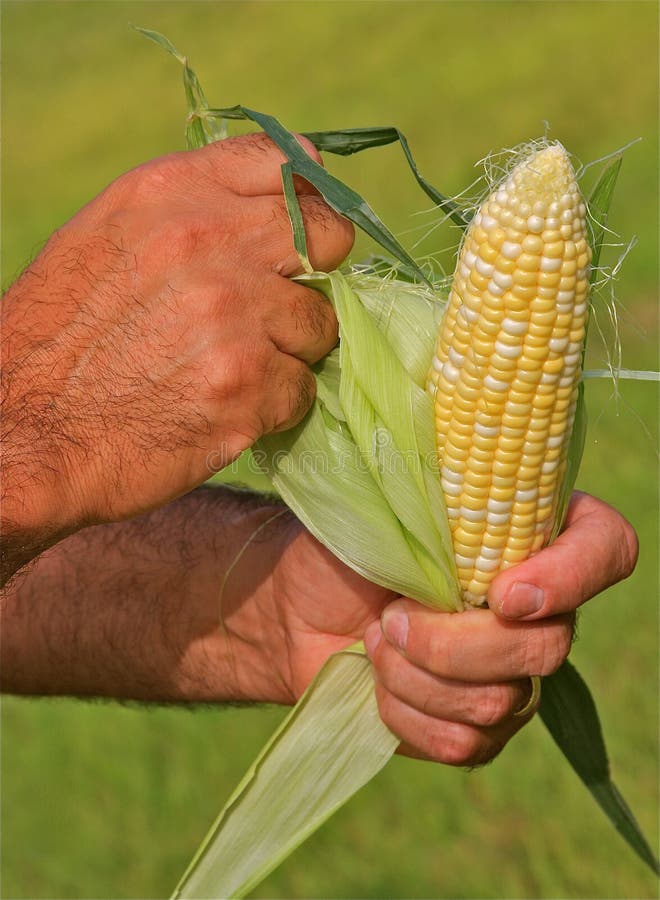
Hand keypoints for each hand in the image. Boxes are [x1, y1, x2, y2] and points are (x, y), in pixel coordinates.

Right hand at [1, 134, 352, 556]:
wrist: (27, 434)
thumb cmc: (61, 336)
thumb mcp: (107, 236)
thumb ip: (197, 201)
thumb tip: (298, 166)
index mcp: (170, 195)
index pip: (285, 166)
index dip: (308, 204)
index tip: (302, 237)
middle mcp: (209, 244)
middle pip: (327, 240)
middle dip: (313, 277)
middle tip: (277, 310)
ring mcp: (232, 317)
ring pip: (319, 325)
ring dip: (289, 351)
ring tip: (231, 367)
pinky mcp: (245, 388)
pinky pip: (302, 390)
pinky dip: (274, 406)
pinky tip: (225, 407)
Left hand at [262, 491, 636, 764]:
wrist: (296, 610)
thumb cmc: (341, 550)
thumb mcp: (384, 511)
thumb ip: (437, 514)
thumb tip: (478, 558)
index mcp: (529, 534)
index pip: (607, 548)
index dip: (571, 577)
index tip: (499, 592)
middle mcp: (538, 606)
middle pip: (548, 647)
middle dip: (454, 643)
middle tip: (390, 617)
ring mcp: (511, 672)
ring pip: (499, 702)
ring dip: (416, 674)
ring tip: (375, 641)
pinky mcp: (477, 727)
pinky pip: (465, 743)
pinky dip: (405, 714)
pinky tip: (378, 681)